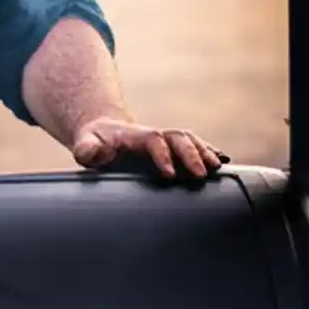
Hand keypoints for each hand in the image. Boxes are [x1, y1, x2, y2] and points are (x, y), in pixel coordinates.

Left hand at [72, 117, 228, 180]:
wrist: (103, 134)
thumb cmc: (94, 144)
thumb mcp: (85, 146)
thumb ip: (87, 150)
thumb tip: (93, 154)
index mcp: (133, 136)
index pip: (152, 139)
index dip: (162, 154)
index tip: (169, 174)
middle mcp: (153, 135)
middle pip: (177, 136)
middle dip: (191, 154)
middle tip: (202, 175)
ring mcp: (164, 140)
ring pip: (189, 139)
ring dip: (204, 151)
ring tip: (218, 167)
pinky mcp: (172, 148)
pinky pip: (194, 146)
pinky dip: (209, 152)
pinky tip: (223, 163)